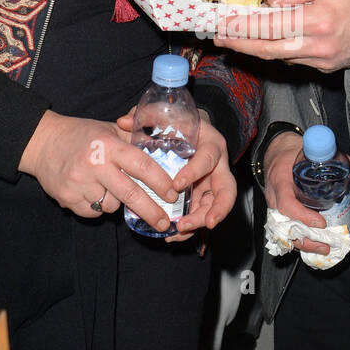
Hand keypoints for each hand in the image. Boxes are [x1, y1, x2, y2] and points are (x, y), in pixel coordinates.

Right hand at [18, 110, 178, 231]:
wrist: (42, 142)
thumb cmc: (81, 135)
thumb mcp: (109, 129)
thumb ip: (133, 140)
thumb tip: (163, 151)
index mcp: (108, 145)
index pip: (141, 165)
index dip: (160, 182)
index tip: (172, 194)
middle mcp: (95, 164)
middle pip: (130, 194)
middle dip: (151, 211)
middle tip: (164, 223)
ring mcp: (79, 183)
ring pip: (110, 206)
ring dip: (115, 202)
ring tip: (107, 187)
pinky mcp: (67, 198)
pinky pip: (93, 212)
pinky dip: (96, 207)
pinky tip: (90, 191)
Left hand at [115, 109, 235, 241]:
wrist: (191, 130)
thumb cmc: (180, 123)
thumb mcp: (167, 114)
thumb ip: (147, 115)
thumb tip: (124, 121)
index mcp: (211, 145)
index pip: (208, 159)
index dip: (194, 172)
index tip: (176, 185)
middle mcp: (218, 167)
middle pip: (226, 190)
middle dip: (217, 208)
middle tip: (199, 222)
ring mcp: (213, 184)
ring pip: (216, 207)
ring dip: (201, 222)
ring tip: (180, 230)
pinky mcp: (205, 196)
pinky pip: (203, 215)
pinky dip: (191, 227)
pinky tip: (173, 235)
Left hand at [213, 0, 349, 72]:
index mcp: (319, 21)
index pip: (270, 26)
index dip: (242, 26)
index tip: (223, 22)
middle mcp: (318, 46)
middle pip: (268, 49)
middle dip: (239, 44)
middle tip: (219, 37)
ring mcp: (321, 60)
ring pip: (278, 57)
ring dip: (253, 49)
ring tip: (234, 39)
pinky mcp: (325, 67)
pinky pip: (293, 59)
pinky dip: (275, 51)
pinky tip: (264, 42)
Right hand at [263, 131, 330, 255]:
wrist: (275, 153)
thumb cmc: (291, 154)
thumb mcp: (311, 152)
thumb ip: (334, 160)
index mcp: (280, 181)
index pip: (286, 204)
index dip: (303, 216)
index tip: (320, 222)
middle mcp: (274, 198)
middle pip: (284, 226)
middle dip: (305, 240)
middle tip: (325, 244)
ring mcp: (274, 208)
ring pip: (284, 233)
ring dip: (304, 244)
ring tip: (323, 249)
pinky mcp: (277, 214)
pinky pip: (286, 232)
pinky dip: (300, 241)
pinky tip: (314, 246)